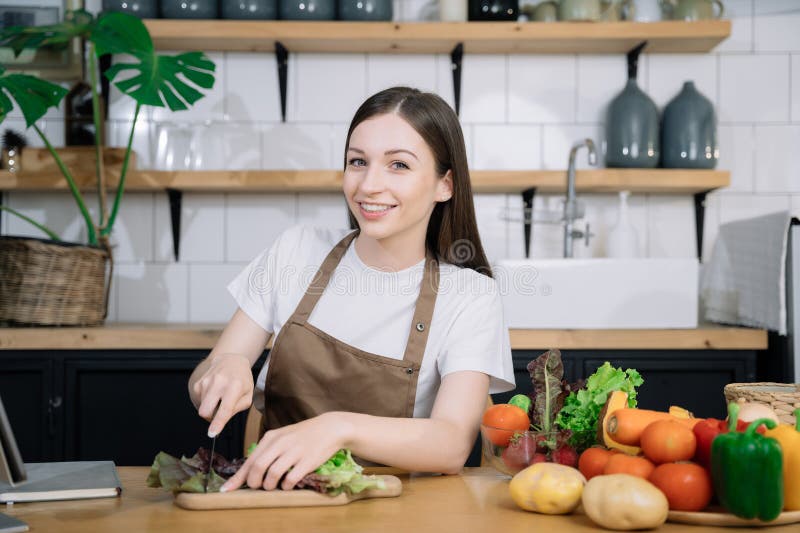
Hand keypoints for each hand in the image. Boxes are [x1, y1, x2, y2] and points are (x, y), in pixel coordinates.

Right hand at [193, 353, 253, 436]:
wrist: (231, 360)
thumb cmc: (242, 380)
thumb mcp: (248, 395)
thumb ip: (236, 409)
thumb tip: (220, 420)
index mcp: (235, 387)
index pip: (225, 409)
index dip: (218, 423)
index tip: (212, 433)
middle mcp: (219, 382)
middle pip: (205, 411)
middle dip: (210, 417)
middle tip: (220, 410)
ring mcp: (206, 381)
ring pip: (202, 408)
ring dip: (210, 407)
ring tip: (220, 396)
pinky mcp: (198, 382)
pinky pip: (199, 401)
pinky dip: (206, 401)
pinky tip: (214, 392)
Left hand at [221, 412, 348, 491]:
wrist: (329, 428)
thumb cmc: (303, 434)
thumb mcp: (282, 437)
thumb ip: (267, 451)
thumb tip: (250, 470)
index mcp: (271, 437)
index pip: (250, 460)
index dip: (237, 477)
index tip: (227, 489)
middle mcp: (280, 443)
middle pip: (257, 468)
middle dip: (254, 483)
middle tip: (258, 486)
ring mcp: (294, 452)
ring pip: (272, 475)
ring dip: (269, 485)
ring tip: (273, 485)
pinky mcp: (306, 461)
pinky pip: (290, 479)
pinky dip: (285, 485)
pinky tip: (287, 484)